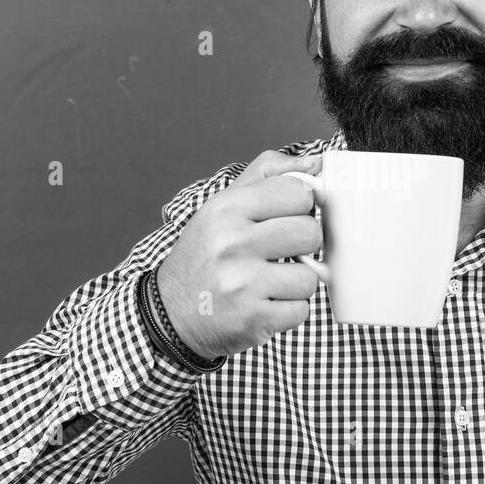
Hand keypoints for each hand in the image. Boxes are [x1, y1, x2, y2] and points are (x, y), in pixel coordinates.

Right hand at [155, 150, 323, 359]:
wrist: (170, 314)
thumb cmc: (204, 256)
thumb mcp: (222, 206)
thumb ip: (267, 175)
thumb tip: (314, 164)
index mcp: (226, 209)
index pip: (297, 192)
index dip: (301, 206)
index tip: (289, 217)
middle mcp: (232, 244)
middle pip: (310, 232)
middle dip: (304, 245)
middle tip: (283, 252)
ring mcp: (242, 284)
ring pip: (310, 276)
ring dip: (297, 283)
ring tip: (272, 282)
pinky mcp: (252, 320)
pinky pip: (301, 310)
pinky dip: (289, 311)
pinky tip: (266, 304)